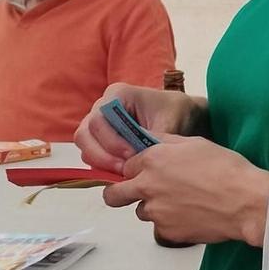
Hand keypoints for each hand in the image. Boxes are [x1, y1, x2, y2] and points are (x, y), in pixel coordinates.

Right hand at [74, 83, 206, 170]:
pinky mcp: (102, 140)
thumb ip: (154, 139)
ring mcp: (99, 124)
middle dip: (103, 156)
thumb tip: (139, 158)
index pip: (99, 119)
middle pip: (85, 134)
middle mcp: (103, 107)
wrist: (182, 116)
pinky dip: (104, 167)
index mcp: (117, 95)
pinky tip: (124, 174)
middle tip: (125, 170)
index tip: (132, 156)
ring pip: (85, 146)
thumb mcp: (171, 122)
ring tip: (125, 174)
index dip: (111, 141)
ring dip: (102, 163)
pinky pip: (93, 156)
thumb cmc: (176, 113)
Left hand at [99, 137, 268, 245]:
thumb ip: (166, 142)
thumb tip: (149, 140)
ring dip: (153, 208)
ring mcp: (156, 212)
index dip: (135, 168)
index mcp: (153, 159)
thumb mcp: (195, 143)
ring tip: (180, 203)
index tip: (143, 171)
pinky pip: (160, 227)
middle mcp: (147, 186)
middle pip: (114, 195)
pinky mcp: (167, 232)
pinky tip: (192, 215)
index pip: (126, 165)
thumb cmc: (226, 169)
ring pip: (141, 211)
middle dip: (118, 193)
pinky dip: (171, 223)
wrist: (246, 202)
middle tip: (131, 193)